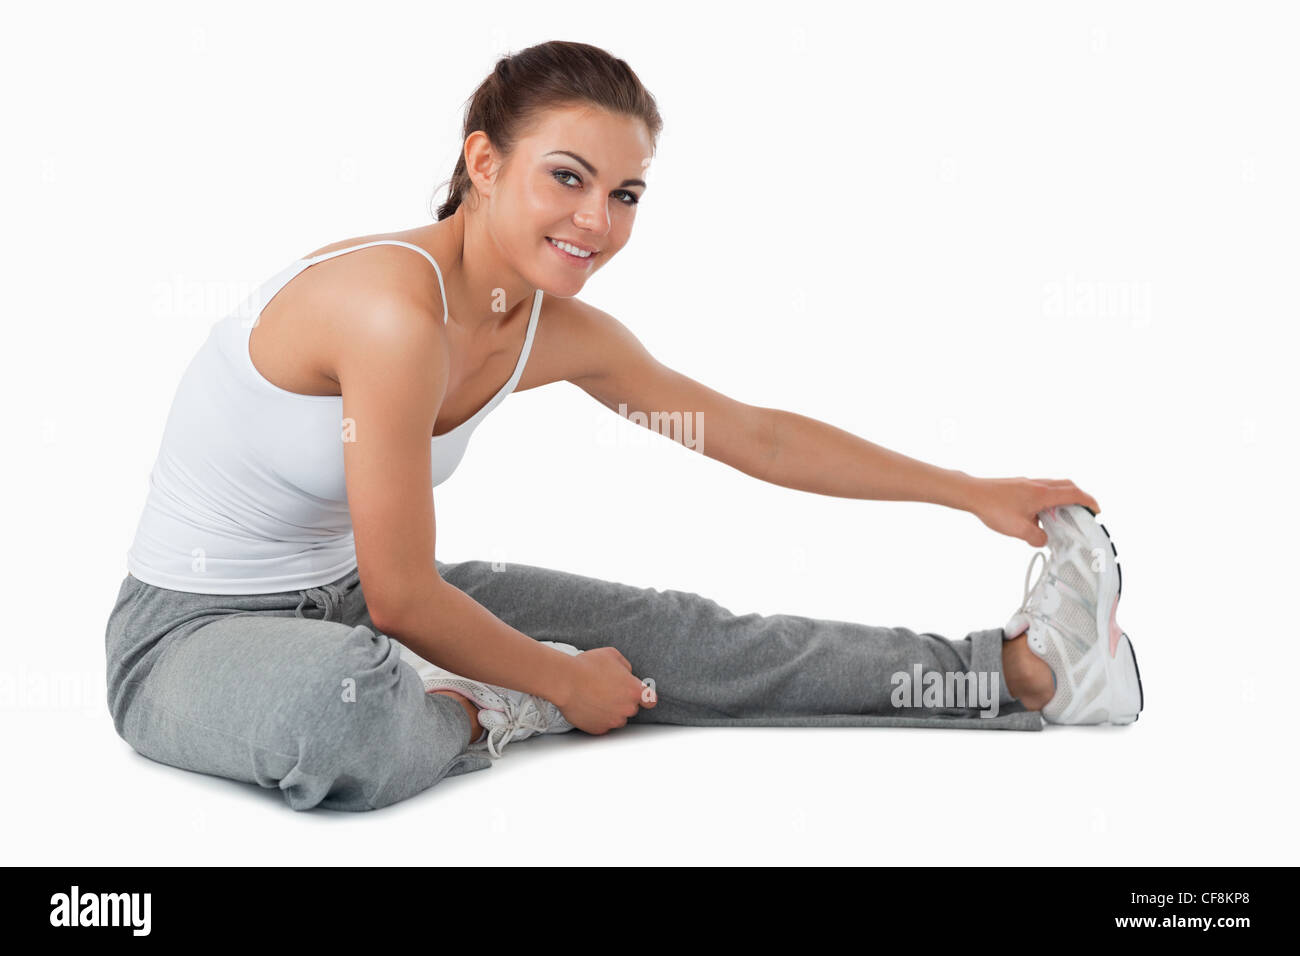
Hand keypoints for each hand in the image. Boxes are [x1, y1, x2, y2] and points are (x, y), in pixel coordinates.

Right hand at [553, 646, 656, 735]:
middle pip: (631, 708)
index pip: (650, 700)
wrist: (565, 681)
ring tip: (595, 698)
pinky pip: (602, 726)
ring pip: (617, 719)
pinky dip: (598, 719)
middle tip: (606, 691)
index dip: (645, 698)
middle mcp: (627, 708)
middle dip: (622, 701)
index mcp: (634, 690)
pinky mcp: (598, 729)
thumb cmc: (587, 666)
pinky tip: (589, 706)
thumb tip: (627, 673)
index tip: (640, 697)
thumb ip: (625, 666)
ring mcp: (613, 721)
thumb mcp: (612, 655)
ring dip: (611, 712)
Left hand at [968, 477, 1100, 546]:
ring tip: (1063, 515)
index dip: (1088, 502)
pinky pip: (1041, 489)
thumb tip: (1044, 540)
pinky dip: (1049, 498)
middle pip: (1067, 485)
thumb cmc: (994, 508)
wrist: (972, 493)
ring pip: (1054, 486)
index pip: (1074, 494)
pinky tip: (1040, 514)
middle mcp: (1038, 484)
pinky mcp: (1018, 485)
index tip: (1096, 511)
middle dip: (1080, 497)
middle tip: (1085, 511)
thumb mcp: (1018, 530)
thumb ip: (1036, 537)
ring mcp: (1028, 483)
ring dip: (1063, 497)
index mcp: (1043, 493)